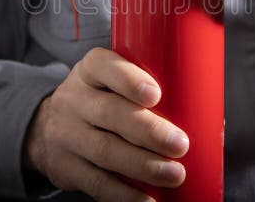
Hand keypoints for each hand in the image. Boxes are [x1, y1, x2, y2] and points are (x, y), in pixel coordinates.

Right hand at [22, 48, 188, 201]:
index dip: (129, 80)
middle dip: (149, 130)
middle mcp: (73, 99)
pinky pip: (96, 183)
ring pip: (105, 150)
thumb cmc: (101, 101)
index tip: (156, 95)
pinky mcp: (65, 167)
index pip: (104, 67)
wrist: (46, 128)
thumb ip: (148, 92)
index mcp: (90, 70)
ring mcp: (65, 134)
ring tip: (173, 175)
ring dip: (143, 165)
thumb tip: (208, 121)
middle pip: (111, 113)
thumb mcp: (110, 83)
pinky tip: (147, 200)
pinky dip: (124, 194)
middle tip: (180, 144)